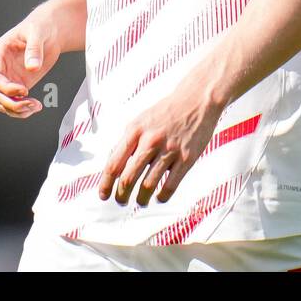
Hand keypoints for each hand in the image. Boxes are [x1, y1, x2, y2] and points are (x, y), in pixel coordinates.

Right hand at [0, 7, 65, 119]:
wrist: (51, 30)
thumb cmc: (41, 26)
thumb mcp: (38, 32)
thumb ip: (34, 49)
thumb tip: (32, 68)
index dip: (6, 87)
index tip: (24, 89)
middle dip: (11, 102)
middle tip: (31, 103)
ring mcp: (8, 77)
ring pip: (2, 101)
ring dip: (16, 109)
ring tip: (35, 106)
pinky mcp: (18, 84)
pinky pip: (14, 102)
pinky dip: (22, 109)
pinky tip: (35, 107)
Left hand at [98, 82, 223, 205]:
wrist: (197, 99)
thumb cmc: (166, 112)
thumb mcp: (141, 121)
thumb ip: (128, 142)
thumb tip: (114, 169)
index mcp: (135, 131)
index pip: (113, 164)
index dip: (105, 184)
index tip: (103, 195)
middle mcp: (150, 141)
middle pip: (128, 178)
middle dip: (121, 196)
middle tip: (121, 200)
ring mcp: (169, 150)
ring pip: (147, 186)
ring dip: (140, 199)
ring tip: (140, 201)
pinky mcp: (187, 158)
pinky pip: (170, 186)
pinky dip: (161, 197)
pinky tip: (158, 197)